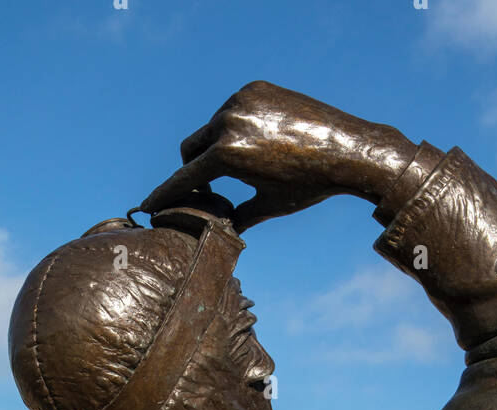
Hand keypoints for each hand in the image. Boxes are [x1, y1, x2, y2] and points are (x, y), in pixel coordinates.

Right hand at [140, 80, 416, 232]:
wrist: (347, 149)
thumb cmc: (308, 185)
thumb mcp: (268, 205)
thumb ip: (236, 217)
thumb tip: (218, 234)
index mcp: (227, 154)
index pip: (185, 177)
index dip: (166, 193)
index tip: (148, 204)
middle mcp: (228, 122)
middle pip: (191, 149)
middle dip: (195, 171)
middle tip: (209, 191)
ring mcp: (241, 101)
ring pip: (211, 128)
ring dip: (218, 148)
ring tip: (249, 165)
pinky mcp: (254, 88)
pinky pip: (233, 110)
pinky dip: (238, 127)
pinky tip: (262, 142)